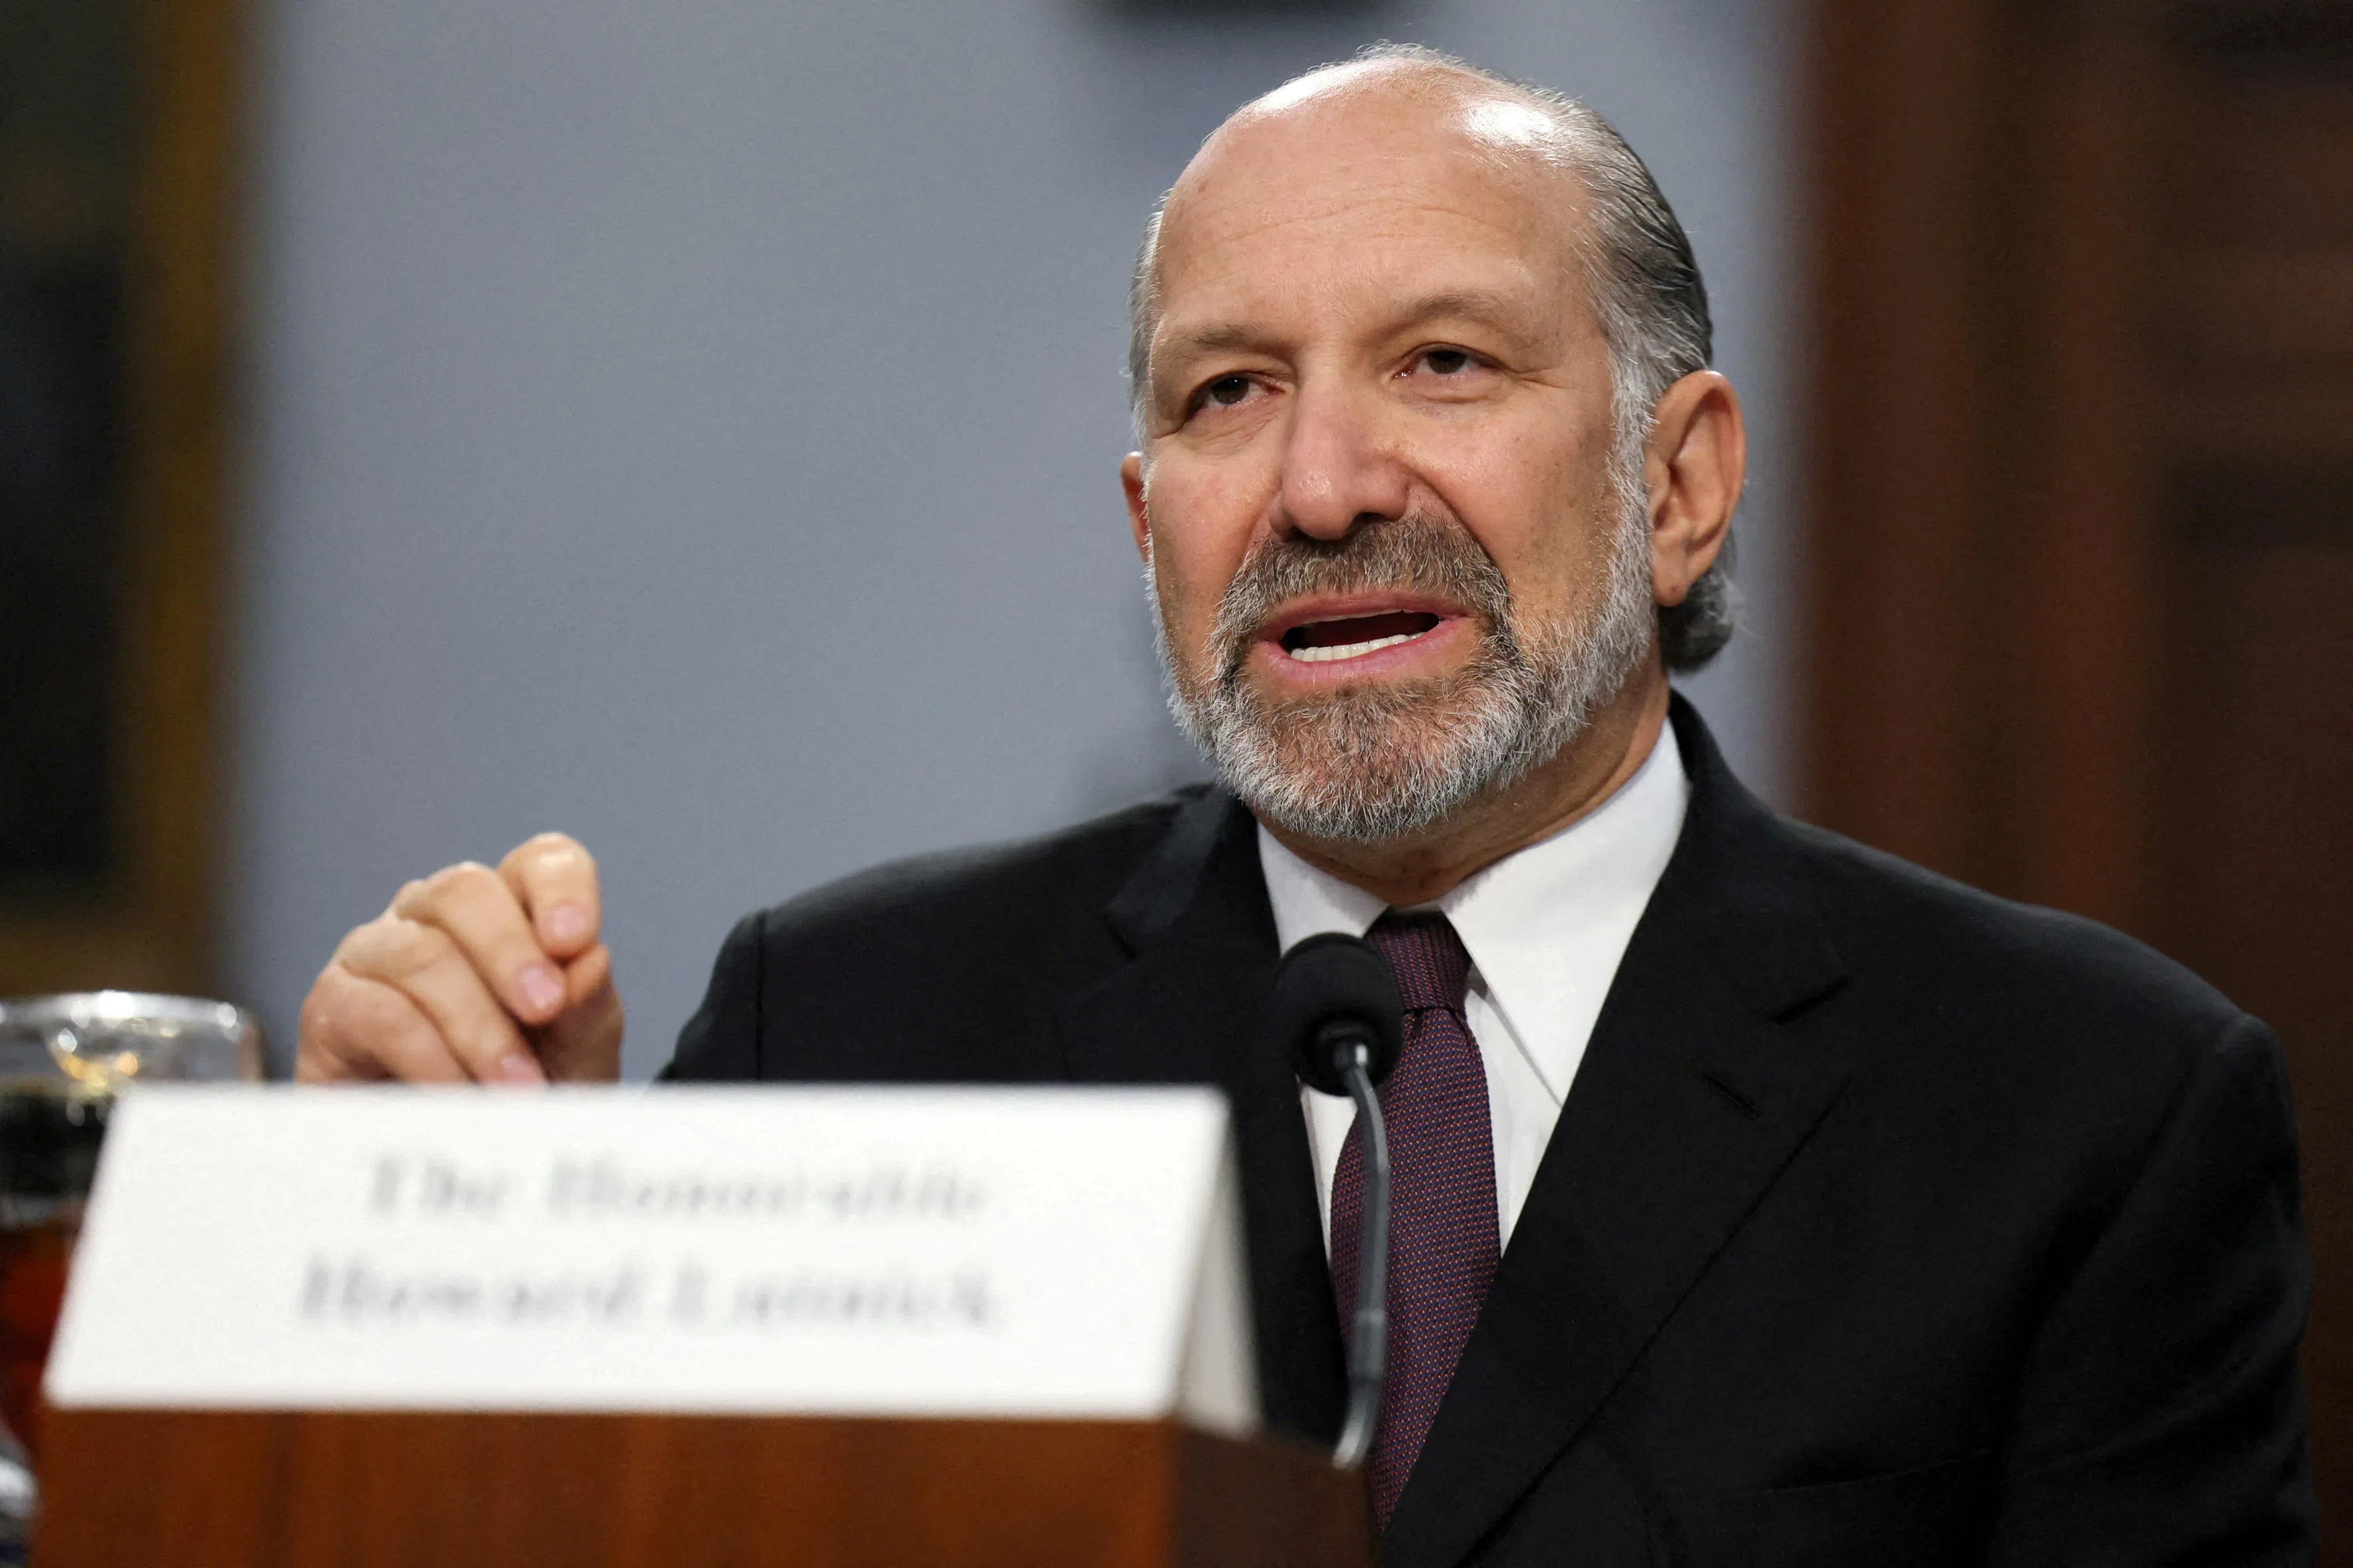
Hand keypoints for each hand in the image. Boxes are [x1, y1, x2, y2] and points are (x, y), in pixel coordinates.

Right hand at [297, 833, 623, 1083]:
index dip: (560, 889)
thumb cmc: (516, 1099)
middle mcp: (434, 918)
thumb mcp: (575, 1059)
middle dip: (511, 952)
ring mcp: (376, 954)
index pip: (538, 863)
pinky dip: (430, 1059)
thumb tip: (591, 959)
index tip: (576, 940)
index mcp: (509, 912)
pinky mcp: (333, 1006)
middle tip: (546, 1010)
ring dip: (478, 1025)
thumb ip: (588, 1010)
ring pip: (422, 954)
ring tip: (516, 1086)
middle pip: (465, 890)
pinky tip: (457, 1096)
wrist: (447, 1172)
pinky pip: (379, 1012)